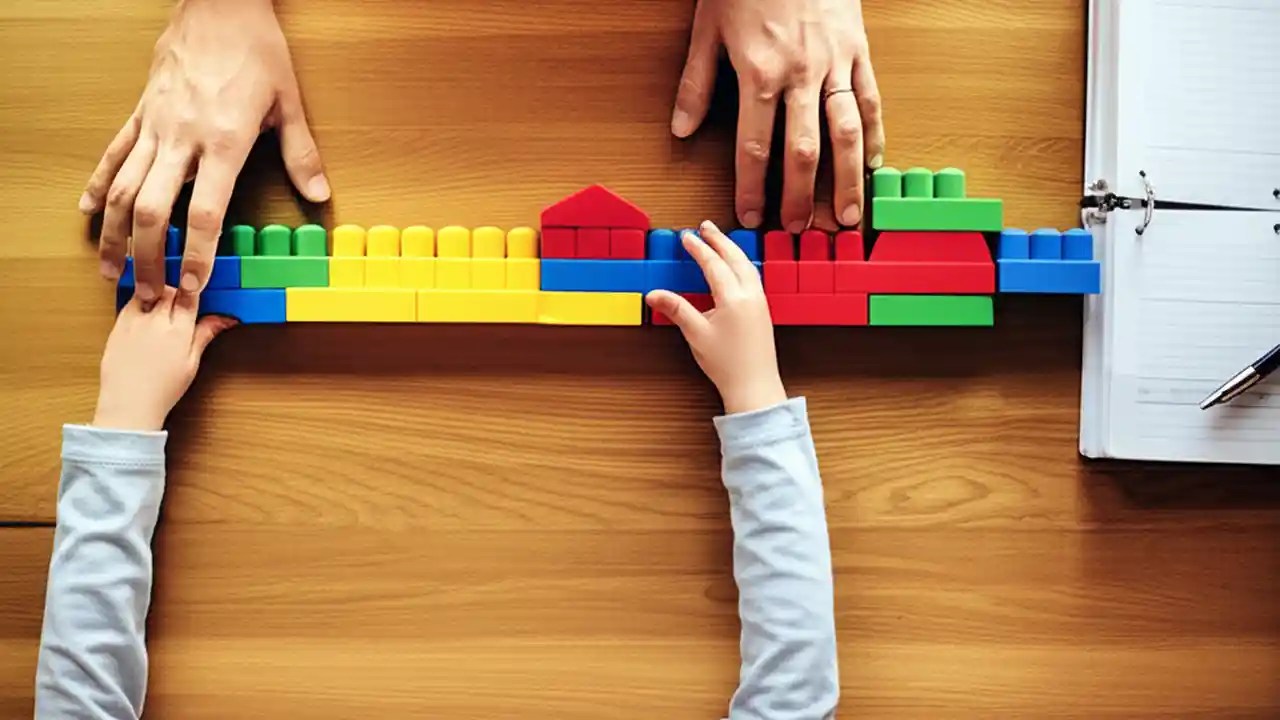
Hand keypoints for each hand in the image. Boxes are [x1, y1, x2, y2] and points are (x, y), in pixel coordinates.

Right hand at [82, 0, 328, 301]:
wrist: (219, 4)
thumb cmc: (257, 51)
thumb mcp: (290, 102)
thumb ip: (302, 154)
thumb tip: (320, 196)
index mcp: (223, 142)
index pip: (204, 213)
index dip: (196, 255)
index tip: (193, 286)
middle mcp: (182, 138)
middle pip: (154, 211)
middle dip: (149, 259)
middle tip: (149, 296)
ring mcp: (155, 125)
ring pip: (125, 189)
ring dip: (115, 235)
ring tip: (111, 270)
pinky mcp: (140, 113)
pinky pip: (114, 154)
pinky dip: (100, 185)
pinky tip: (90, 213)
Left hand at [94, 288, 236, 431]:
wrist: (129, 403)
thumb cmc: (162, 389)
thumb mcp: (192, 363)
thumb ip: (205, 335)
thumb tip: (225, 319)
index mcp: (178, 331)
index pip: (189, 296)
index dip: (195, 288)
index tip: (199, 286)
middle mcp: (155, 321)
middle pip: (170, 290)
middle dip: (178, 291)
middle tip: (182, 300)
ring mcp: (134, 321)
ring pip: (149, 291)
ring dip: (158, 293)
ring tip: (163, 307)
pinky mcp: (118, 325)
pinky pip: (130, 302)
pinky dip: (140, 301)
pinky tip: (145, 314)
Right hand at [646, 222, 787, 414]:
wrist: (754, 387)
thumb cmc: (727, 364)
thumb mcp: (696, 335)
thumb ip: (676, 309)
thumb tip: (653, 294)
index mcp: (734, 298)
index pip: (713, 265)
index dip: (698, 249)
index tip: (687, 237)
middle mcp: (751, 295)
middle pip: (734, 258)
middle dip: (719, 240)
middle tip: (706, 226)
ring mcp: (760, 302)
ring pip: (747, 265)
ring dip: (732, 249)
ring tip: (719, 239)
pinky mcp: (763, 311)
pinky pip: (753, 276)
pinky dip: (741, 263)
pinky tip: (736, 266)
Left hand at [671, 0, 884, 232]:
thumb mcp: (707, 28)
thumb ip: (696, 84)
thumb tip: (681, 131)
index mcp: (758, 73)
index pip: (753, 146)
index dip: (751, 188)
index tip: (751, 218)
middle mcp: (799, 75)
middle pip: (802, 150)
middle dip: (799, 197)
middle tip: (798, 231)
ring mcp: (834, 65)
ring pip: (844, 133)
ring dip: (846, 180)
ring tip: (845, 216)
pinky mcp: (858, 52)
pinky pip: (869, 101)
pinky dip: (873, 136)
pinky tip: (872, 166)